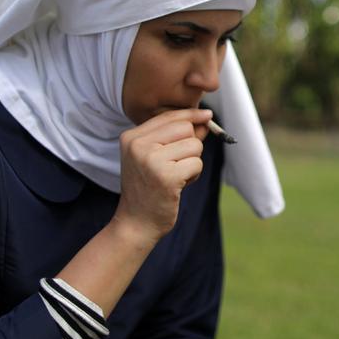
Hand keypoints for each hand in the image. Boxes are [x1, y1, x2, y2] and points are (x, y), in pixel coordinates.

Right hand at [113, 108, 211, 240]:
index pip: (169, 117)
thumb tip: (204, 119)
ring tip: (176, 177)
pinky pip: (197, 164)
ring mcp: (151, 160)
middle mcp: (138, 145)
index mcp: (131, 137)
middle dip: (191, 145)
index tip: (207, 115)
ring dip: (193, 162)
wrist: (136, 223)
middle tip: (178, 165)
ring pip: (194, 146)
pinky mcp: (166, 176)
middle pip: (185, 128)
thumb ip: (177, 137)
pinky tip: (179, 186)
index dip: (191, 115)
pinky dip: (194, 175)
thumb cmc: (148, 189)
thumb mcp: (155, 158)